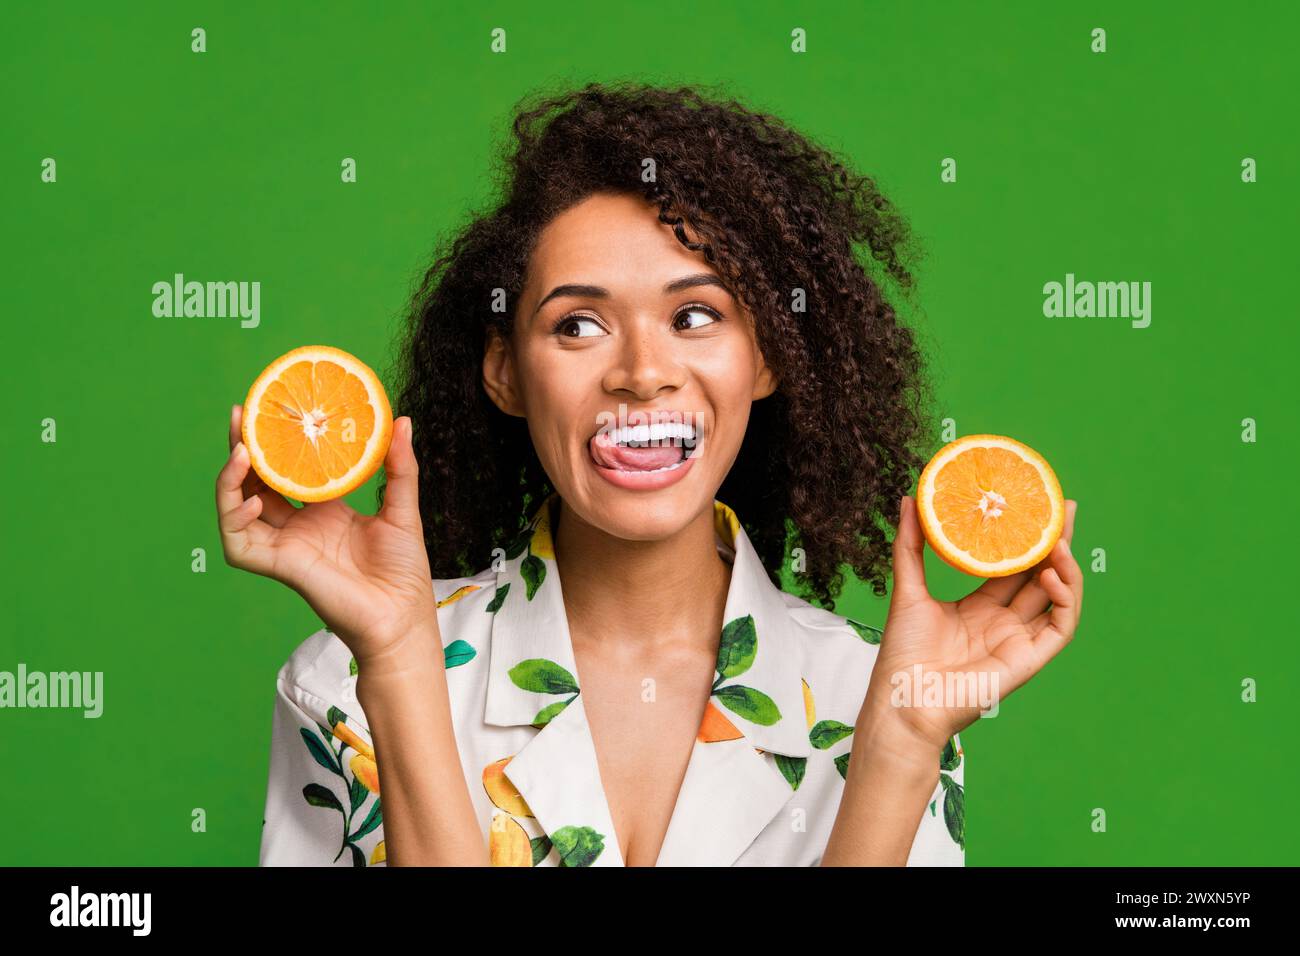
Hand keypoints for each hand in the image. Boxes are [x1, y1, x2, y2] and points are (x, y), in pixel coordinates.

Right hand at [215, 404, 437, 663]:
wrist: (402, 616)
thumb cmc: (403, 570)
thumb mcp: (402, 508)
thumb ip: (399, 466)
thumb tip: (402, 420)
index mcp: (323, 510)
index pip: (287, 469)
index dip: (274, 442)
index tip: (270, 408)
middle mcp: (298, 526)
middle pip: (255, 481)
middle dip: (242, 448)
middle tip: (241, 414)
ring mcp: (285, 546)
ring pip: (237, 509)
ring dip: (231, 479)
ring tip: (241, 451)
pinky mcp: (280, 567)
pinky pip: (240, 544)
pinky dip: (236, 520)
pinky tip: (253, 500)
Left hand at [860, 495, 1083, 753]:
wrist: (904, 698)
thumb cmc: (903, 653)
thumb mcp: (908, 590)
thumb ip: (910, 546)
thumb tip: (909, 499)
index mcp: (979, 609)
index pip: (1012, 567)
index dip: (1024, 538)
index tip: (1034, 504)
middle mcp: (1003, 623)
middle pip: (1040, 576)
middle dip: (1056, 542)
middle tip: (1067, 506)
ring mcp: (1019, 641)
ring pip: (1058, 597)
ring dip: (1065, 566)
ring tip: (1060, 536)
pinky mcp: (1029, 660)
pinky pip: (1060, 626)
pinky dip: (1064, 598)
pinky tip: (1051, 573)